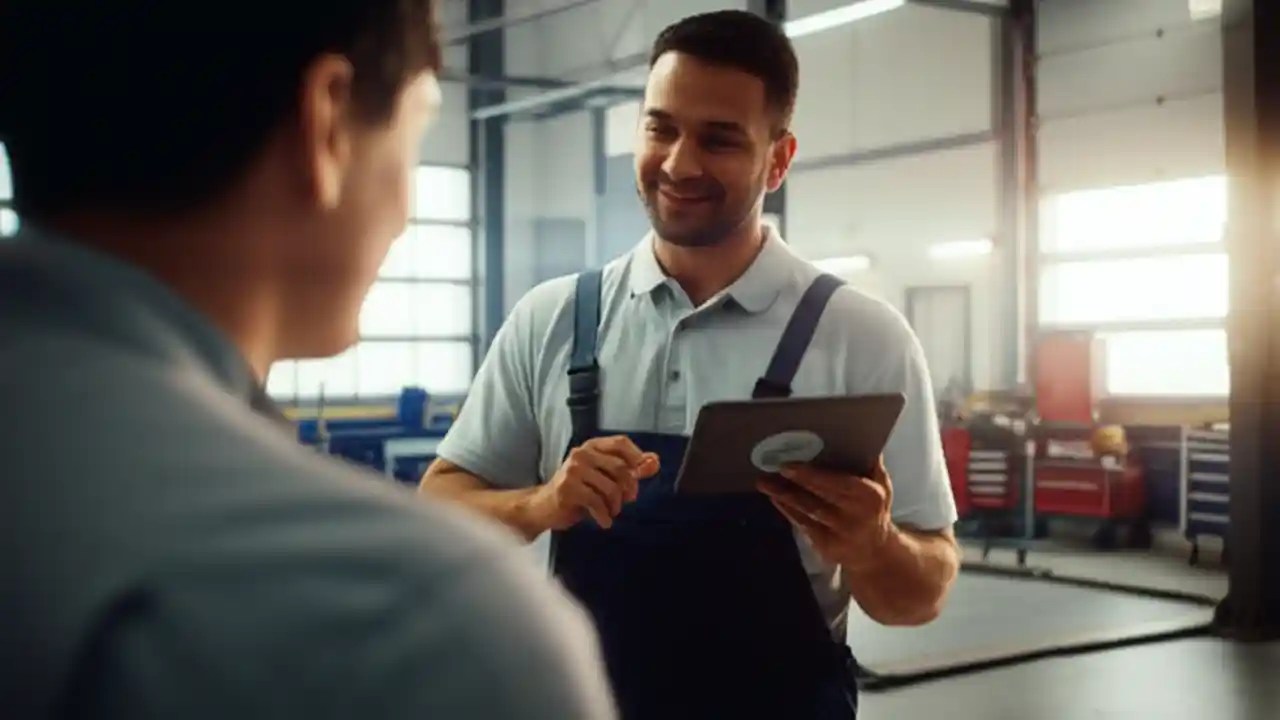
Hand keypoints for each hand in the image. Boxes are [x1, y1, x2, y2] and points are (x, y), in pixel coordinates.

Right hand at [530, 436, 660, 530]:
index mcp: (592, 446)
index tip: (642, 474)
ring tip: (612, 512)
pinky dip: (604, 515)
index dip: (637, 457)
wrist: (544, 507)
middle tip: (627, 500)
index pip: (621, 442)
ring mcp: (572, 470)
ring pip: (610, 487)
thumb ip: (631, 470)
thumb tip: (655, 462)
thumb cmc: (579, 491)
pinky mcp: (567, 488)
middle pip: (620, 467)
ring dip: (616, 505)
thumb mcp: (605, 478)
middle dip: (629, 488)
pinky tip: (604, 522)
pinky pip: (597, 502)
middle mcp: (581, 454)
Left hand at [757, 457, 893, 571]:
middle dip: (795, 483)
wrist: (875, 553)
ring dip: (784, 496)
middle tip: (774, 468)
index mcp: (870, 497)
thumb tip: (862, 435)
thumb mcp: (882, 486)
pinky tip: (775, 498)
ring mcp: (840, 534)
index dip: (813, 475)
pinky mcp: (826, 547)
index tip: (791, 464)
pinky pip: (803, 525)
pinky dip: (788, 511)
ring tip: (764, 483)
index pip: (839, 483)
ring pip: (807, 512)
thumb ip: (872, 463)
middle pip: (820, 497)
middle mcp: (856, 517)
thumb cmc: (874, 510)